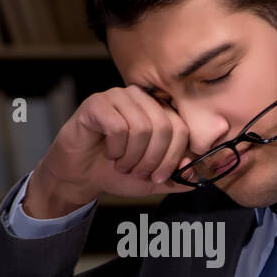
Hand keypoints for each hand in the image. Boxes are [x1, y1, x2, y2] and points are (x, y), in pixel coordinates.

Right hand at [24, 86, 193, 216]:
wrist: (81, 175)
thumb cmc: (114, 170)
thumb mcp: (151, 180)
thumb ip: (175, 178)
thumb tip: (195, 175)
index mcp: (159, 110)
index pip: (181, 129)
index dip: (173, 158)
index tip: (158, 177)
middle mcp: (141, 98)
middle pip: (164, 127)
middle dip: (152, 159)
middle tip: (137, 172)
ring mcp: (118, 97)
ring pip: (141, 128)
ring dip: (131, 156)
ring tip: (121, 163)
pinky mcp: (96, 103)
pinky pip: (117, 127)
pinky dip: (115, 149)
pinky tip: (108, 152)